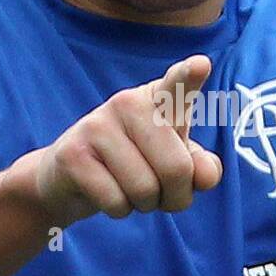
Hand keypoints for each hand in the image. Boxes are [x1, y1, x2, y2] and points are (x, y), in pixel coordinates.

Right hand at [31, 55, 222, 225]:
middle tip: (160, 193)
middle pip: (177, 169)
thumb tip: (206, 176)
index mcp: (160, 99)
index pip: (178, 85)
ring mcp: (97, 124)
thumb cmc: (135, 165)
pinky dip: (118, 210)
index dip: (189, 76)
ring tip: (129, 188)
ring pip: (145, 190)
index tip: (201, 65)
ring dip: (144, 205)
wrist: (69, 179)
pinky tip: (105, 192)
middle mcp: (129, 102)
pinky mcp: (73, 154)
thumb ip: (199, 168)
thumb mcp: (174, 164)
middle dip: (175, 197)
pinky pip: (116, 202)